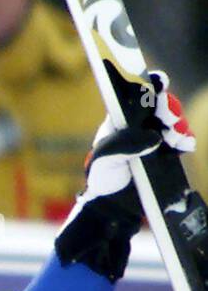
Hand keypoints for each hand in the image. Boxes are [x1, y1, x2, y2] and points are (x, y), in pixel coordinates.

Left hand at [56, 69, 194, 282]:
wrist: (113, 207)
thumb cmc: (103, 178)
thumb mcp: (104, 159)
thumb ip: (124, 144)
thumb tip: (153, 137)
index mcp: (121, 119)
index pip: (137, 94)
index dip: (150, 84)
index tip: (159, 83)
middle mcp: (139, 125)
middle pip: (161, 104)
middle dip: (169, 107)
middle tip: (169, 119)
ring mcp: (154, 138)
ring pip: (174, 121)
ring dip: (179, 124)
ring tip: (176, 137)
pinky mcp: (166, 153)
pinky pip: (182, 140)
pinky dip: (186, 139)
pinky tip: (185, 144)